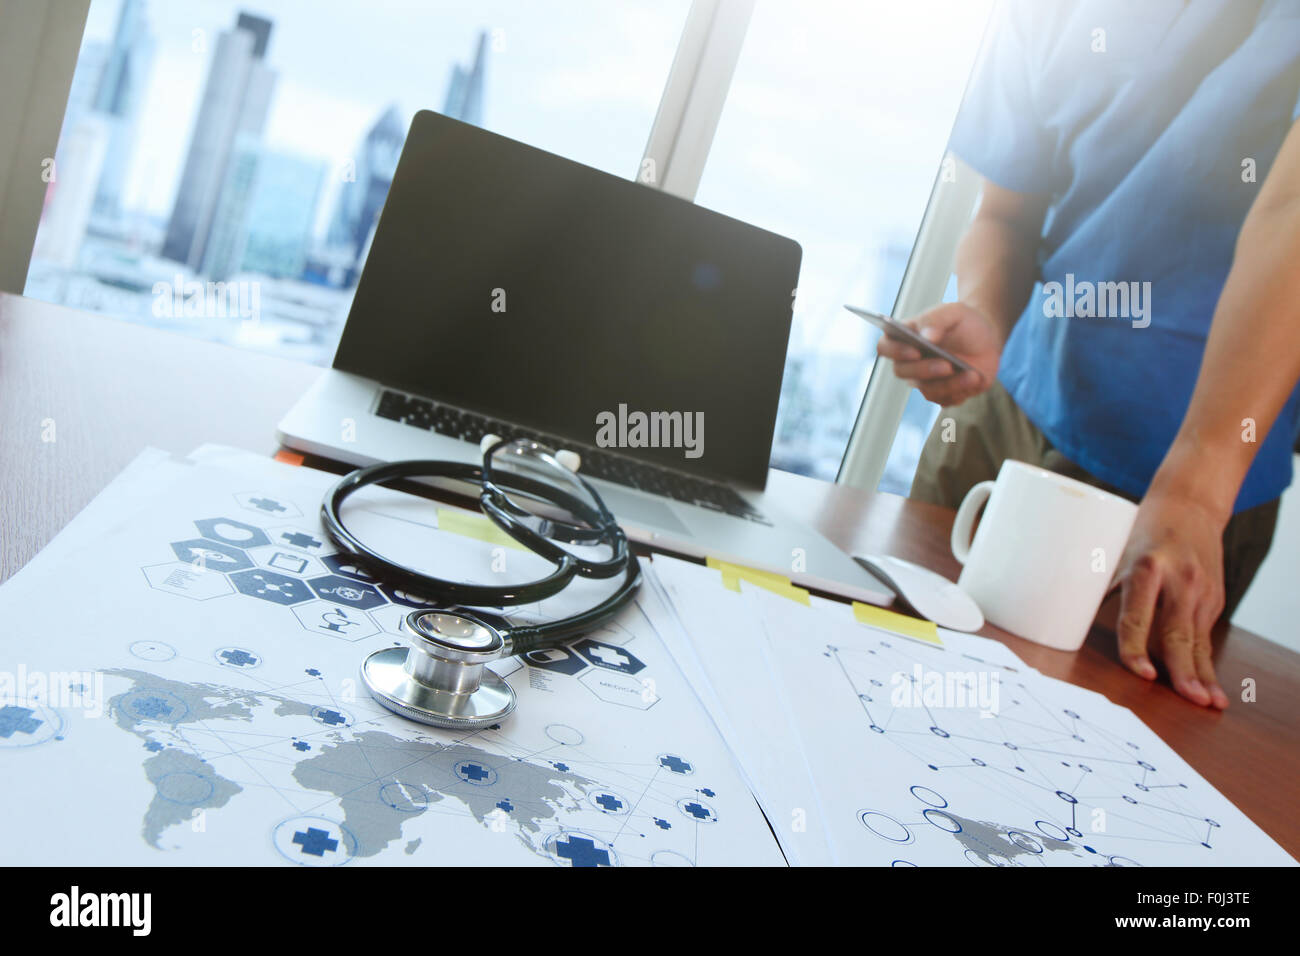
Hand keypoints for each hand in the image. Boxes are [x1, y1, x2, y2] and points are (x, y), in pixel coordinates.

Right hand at [877, 302, 1002, 405]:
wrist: (985, 338)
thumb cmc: (963, 322)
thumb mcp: (953, 312)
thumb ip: (936, 320)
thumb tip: (926, 337)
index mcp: (904, 338)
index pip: (885, 347)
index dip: (895, 351)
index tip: (916, 351)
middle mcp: (909, 362)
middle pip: (903, 372)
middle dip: (925, 370)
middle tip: (947, 365)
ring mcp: (924, 380)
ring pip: (927, 390)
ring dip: (950, 384)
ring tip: (972, 375)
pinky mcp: (942, 393)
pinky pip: (946, 399)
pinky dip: (962, 390)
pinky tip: (976, 379)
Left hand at [1113, 489, 1230, 708]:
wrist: (1189, 504)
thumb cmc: (1139, 530)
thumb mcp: (1114, 551)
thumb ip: (1096, 585)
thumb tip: (1056, 618)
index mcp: (1146, 566)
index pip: (1138, 614)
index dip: (1138, 646)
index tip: (1142, 672)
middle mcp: (1179, 580)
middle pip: (1179, 633)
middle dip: (1185, 669)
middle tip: (1191, 699)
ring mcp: (1201, 591)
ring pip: (1199, 640)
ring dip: (1203, 674)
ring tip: (1209, 703)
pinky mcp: (1214, 599)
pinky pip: (1204, 637)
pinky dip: (1206, 663)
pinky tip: (1211, 687)